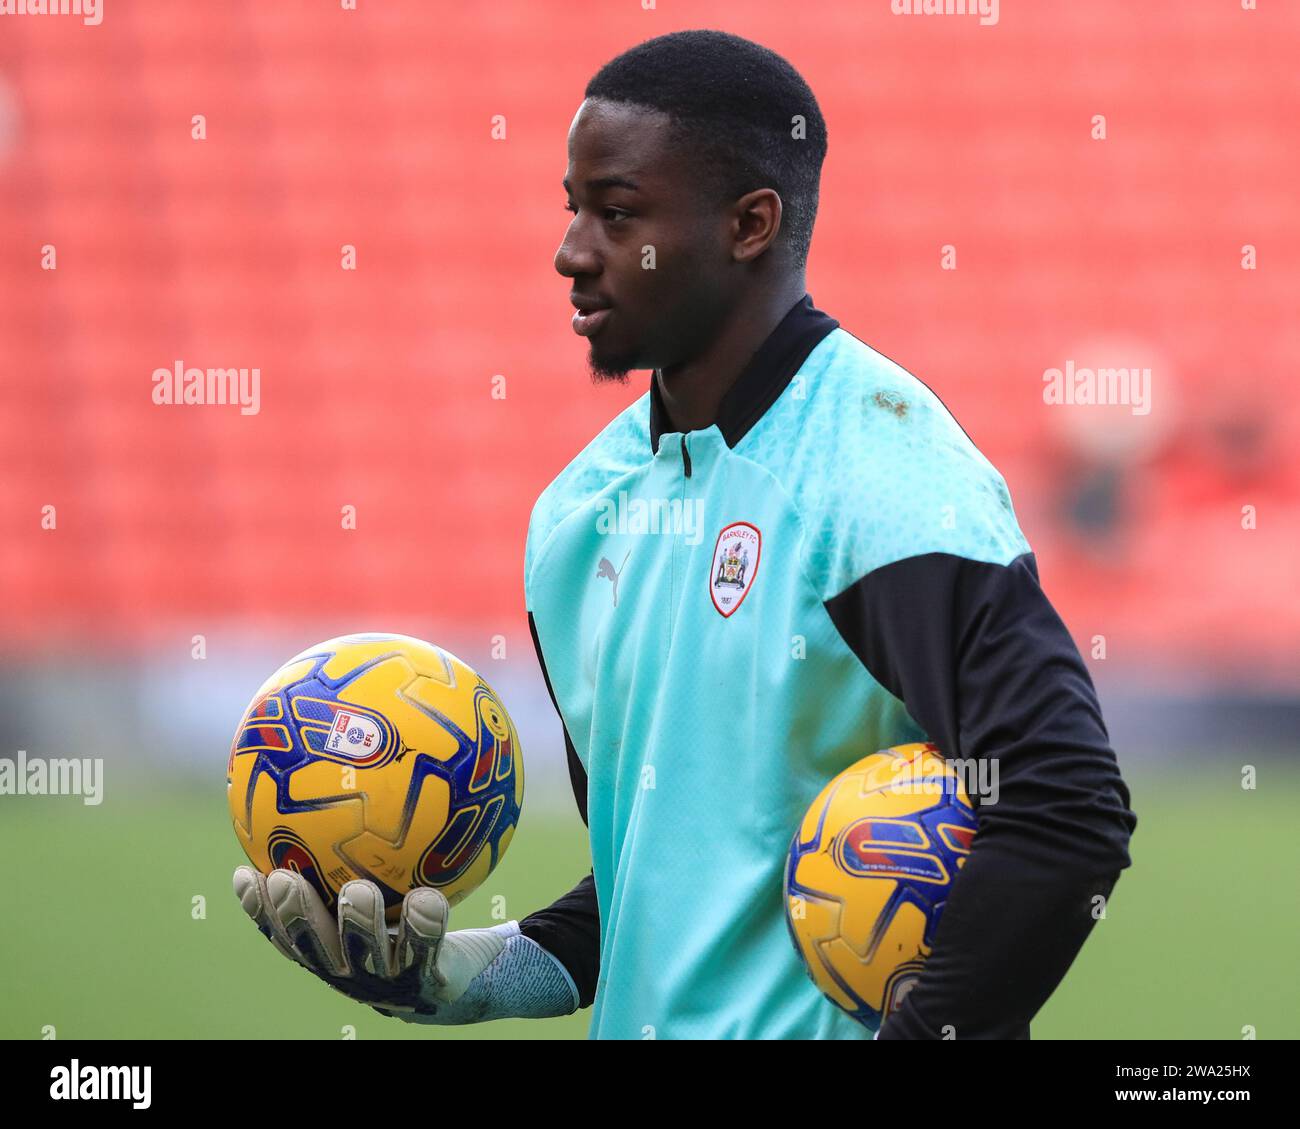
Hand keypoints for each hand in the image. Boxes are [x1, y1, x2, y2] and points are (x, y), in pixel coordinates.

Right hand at [232, 866, 511, 1021]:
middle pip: (310, 945)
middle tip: (284, 879)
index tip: (243, 873)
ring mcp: (385, 976)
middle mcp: (347, 966)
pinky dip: (425, 923)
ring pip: (365, 950)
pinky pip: (426, 947)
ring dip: (358, 920)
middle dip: (294, 913)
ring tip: (357, 889)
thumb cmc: (402, 920)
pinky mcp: (427, 979)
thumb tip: (332, 785)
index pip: (280, 929)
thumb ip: (346, 852)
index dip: (257, 907)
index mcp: (325, 946)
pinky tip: (427, 897)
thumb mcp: (376, 889)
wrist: (452, 977)